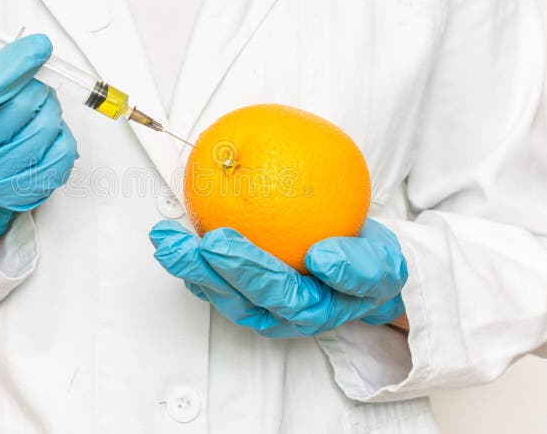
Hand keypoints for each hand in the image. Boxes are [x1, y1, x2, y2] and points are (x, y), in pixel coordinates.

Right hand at [0, 1, 77, 245]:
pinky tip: (44, 127)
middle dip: (37, 84)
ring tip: (38, 102)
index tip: (39, 47)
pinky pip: (62, 156)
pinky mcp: (22, 193)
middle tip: (34, 78)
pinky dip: (62, 135)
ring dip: (50, 107)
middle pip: (18, 112)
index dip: (11, 69)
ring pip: (44, 132)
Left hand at [149, 219, 406, 336]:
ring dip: (188, 266)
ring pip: (219, 292)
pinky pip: (215, 278)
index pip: (276, 293)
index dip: (245, 270)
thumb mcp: (382, 266)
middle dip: (202, 270)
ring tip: (164, 238)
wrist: (364, 269)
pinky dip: (193, 258)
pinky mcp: (245, 290)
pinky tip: (177, 233)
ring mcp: (259, 304)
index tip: (220, 241)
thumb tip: (323, 258)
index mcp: (312, 310)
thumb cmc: (370, 266)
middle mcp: (279, 314)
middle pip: (236, 296)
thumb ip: (360, 269)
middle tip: (176, 241)